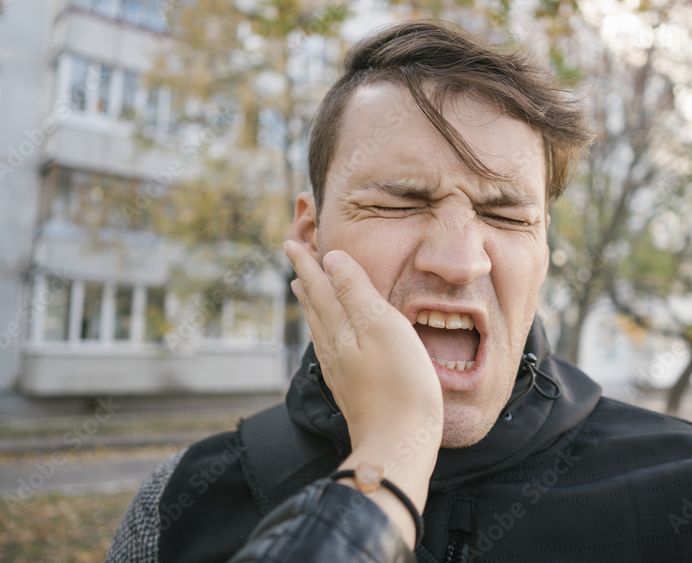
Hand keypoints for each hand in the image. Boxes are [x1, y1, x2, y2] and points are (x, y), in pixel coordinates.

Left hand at [284, 240, 442, 545]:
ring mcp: (341, 370)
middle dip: (306, 278)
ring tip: (303, 288)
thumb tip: (332, 258)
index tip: (292, 242)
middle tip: (294, 257)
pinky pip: (329, 347)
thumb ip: (356, 291)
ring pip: (320, 326)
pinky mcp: (352, 388)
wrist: (398, 443)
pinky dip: (323, 330)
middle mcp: (333, 346)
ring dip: (311, 303)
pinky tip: (326, 337)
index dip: (307, 263)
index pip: (318, 285)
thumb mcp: (382, 326)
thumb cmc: (399, 383)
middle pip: (314, 304)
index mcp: (340, 326)